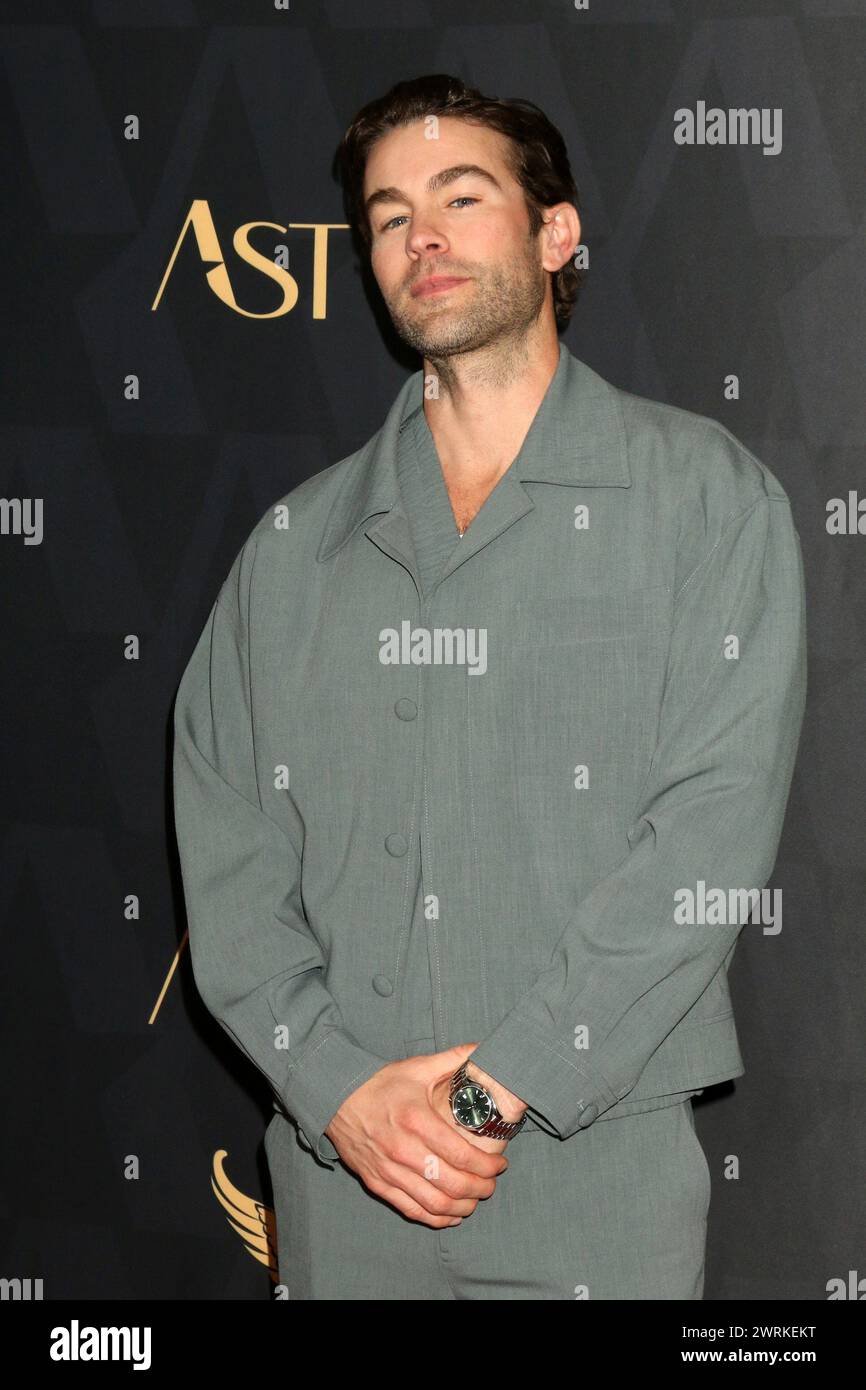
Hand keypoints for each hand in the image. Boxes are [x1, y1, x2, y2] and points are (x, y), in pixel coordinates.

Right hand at [324, 1043, 508, 1228]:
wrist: (335, 1097)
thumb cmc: (379, 1084)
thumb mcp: (417, 1067)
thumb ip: (453, 1059)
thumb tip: (483, 1048)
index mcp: (416, 1120)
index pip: (461, 1155)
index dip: (487, 1166)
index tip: (499, 1165)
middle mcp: (402, 1150)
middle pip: (452, 1184)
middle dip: (480, 1188)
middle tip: (491, 1183)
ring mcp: (388, 1170)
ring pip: (435, 1203)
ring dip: (463, 1206)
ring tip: (476, 1199)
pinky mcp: (377, 1183)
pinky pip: (412, 1210)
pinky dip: (436, 1218)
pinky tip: (452, 1213)